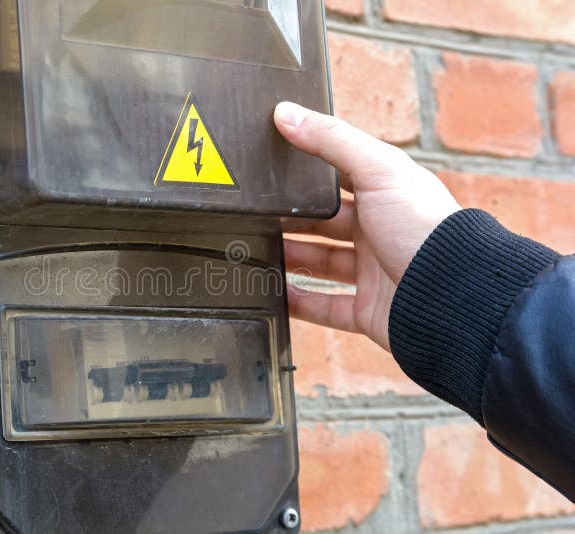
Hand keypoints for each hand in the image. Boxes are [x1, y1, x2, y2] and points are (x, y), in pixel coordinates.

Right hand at [274, 102, 460, 350]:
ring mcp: (374, 273)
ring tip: (257, 250)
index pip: (341, 177)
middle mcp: (381, 232)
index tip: (274, 168)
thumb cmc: (425, 228)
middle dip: (294, 219)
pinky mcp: (368, 311)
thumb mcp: (377, 168)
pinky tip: (276, 293)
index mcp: (388, 194)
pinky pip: (326, 307)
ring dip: (291, 258)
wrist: (448, 296)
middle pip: (326, 222)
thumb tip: (285, 113)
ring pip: (321, 263)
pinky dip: (300, 303)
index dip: (310, 173)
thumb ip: (330, 139)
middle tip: (258, 214)